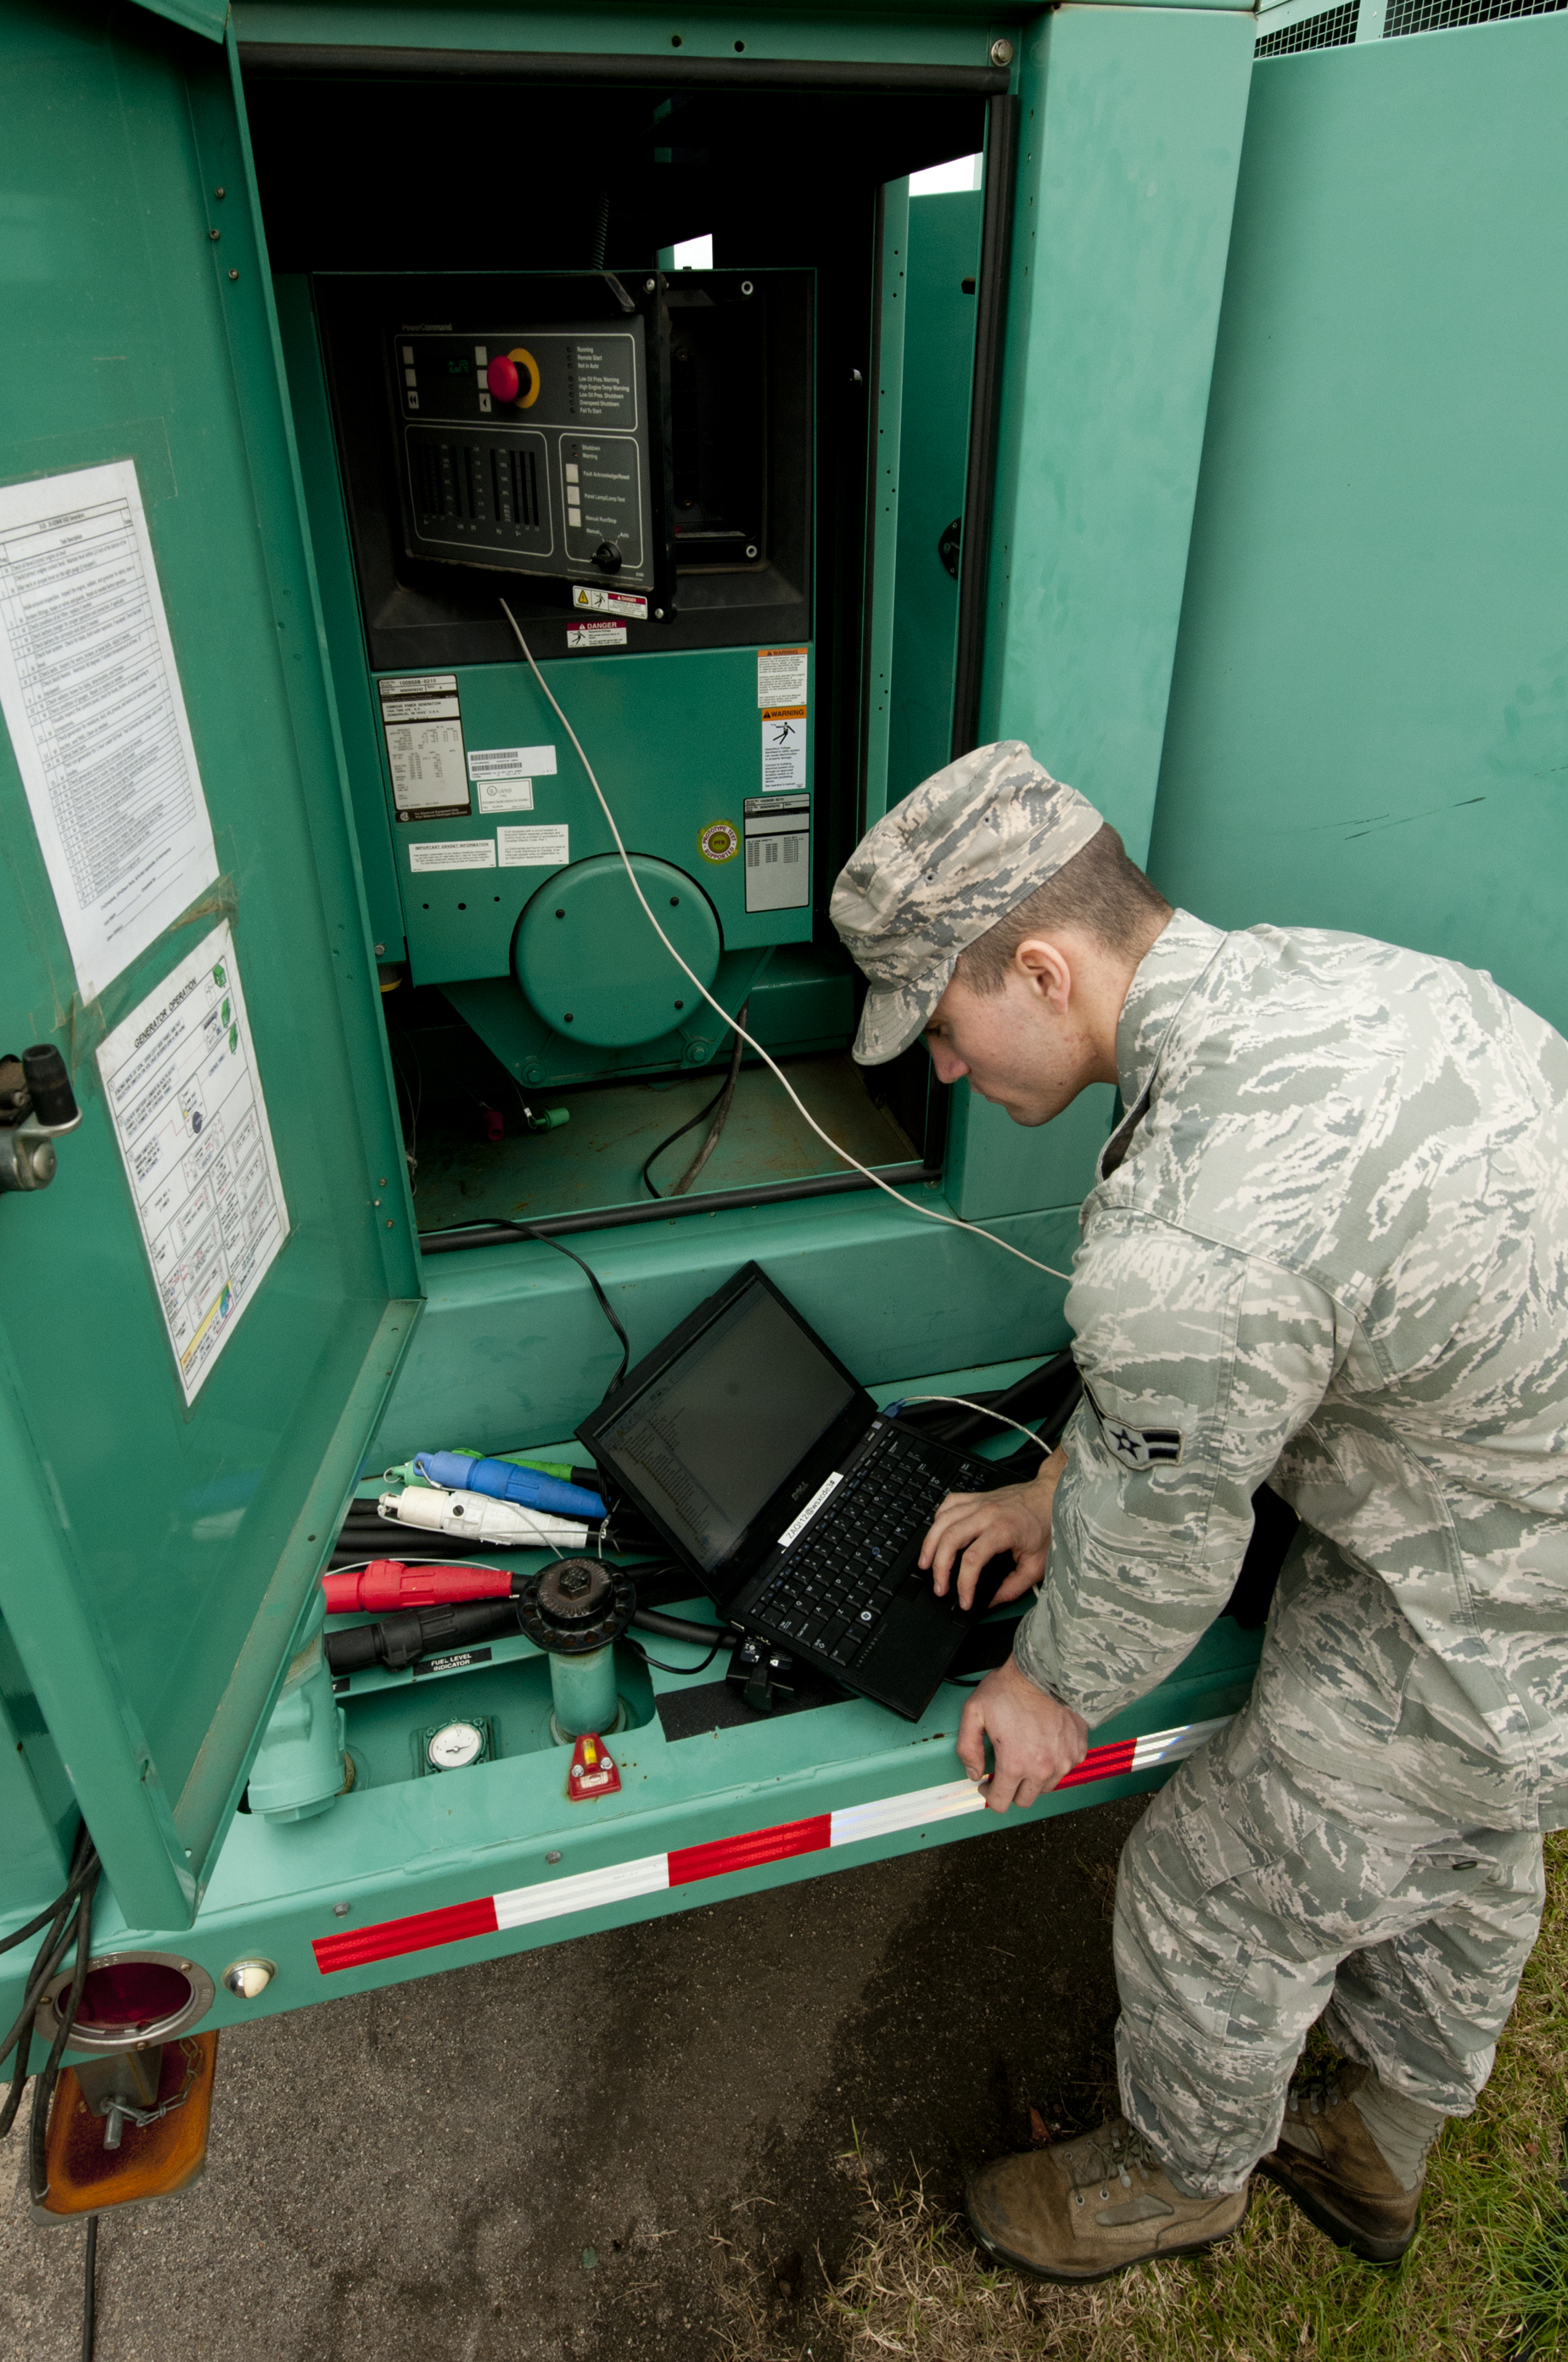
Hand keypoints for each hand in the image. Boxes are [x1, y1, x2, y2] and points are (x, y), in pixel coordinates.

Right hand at [919, 1443, 1067, 1610]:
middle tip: (940, 1588)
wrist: (1054, 1495)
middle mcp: (987, 1514)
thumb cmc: (1048, 1525)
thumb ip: (1013, 1587)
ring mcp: (979, 1503)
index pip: (972, 1560)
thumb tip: (991, 1602)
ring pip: (942, 1521)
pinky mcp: (976, 1497)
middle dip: (939, 1568)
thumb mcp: (1037, 1565)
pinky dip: (938, 1520)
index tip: (964, 1601)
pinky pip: (948, 1504)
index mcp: (1004, 1530)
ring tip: (925, 1564)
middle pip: (950, 1539)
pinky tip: (937, 1535)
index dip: (964, 1585)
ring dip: (929, 1544)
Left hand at [957, 1653, 1088, 1811]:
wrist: (1047, 1671)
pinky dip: (1053, 1764)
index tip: (988, 1783)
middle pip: (1024, 1800)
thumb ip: (967, 1748)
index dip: (989, 1795)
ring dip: (1033, 1779)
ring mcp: (1062, 1762)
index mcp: (1015, 1764)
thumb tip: (974, 1771)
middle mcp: (1041, 1769)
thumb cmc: (1013, 1687)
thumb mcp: (974, 1713)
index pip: (1001, 1802)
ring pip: (1045, 1787)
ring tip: (1025, 1755)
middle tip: (1005, 1772)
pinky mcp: (1077, 1751)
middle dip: (1011, 1790)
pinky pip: (1063, 1769)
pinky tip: (1043, 1746)